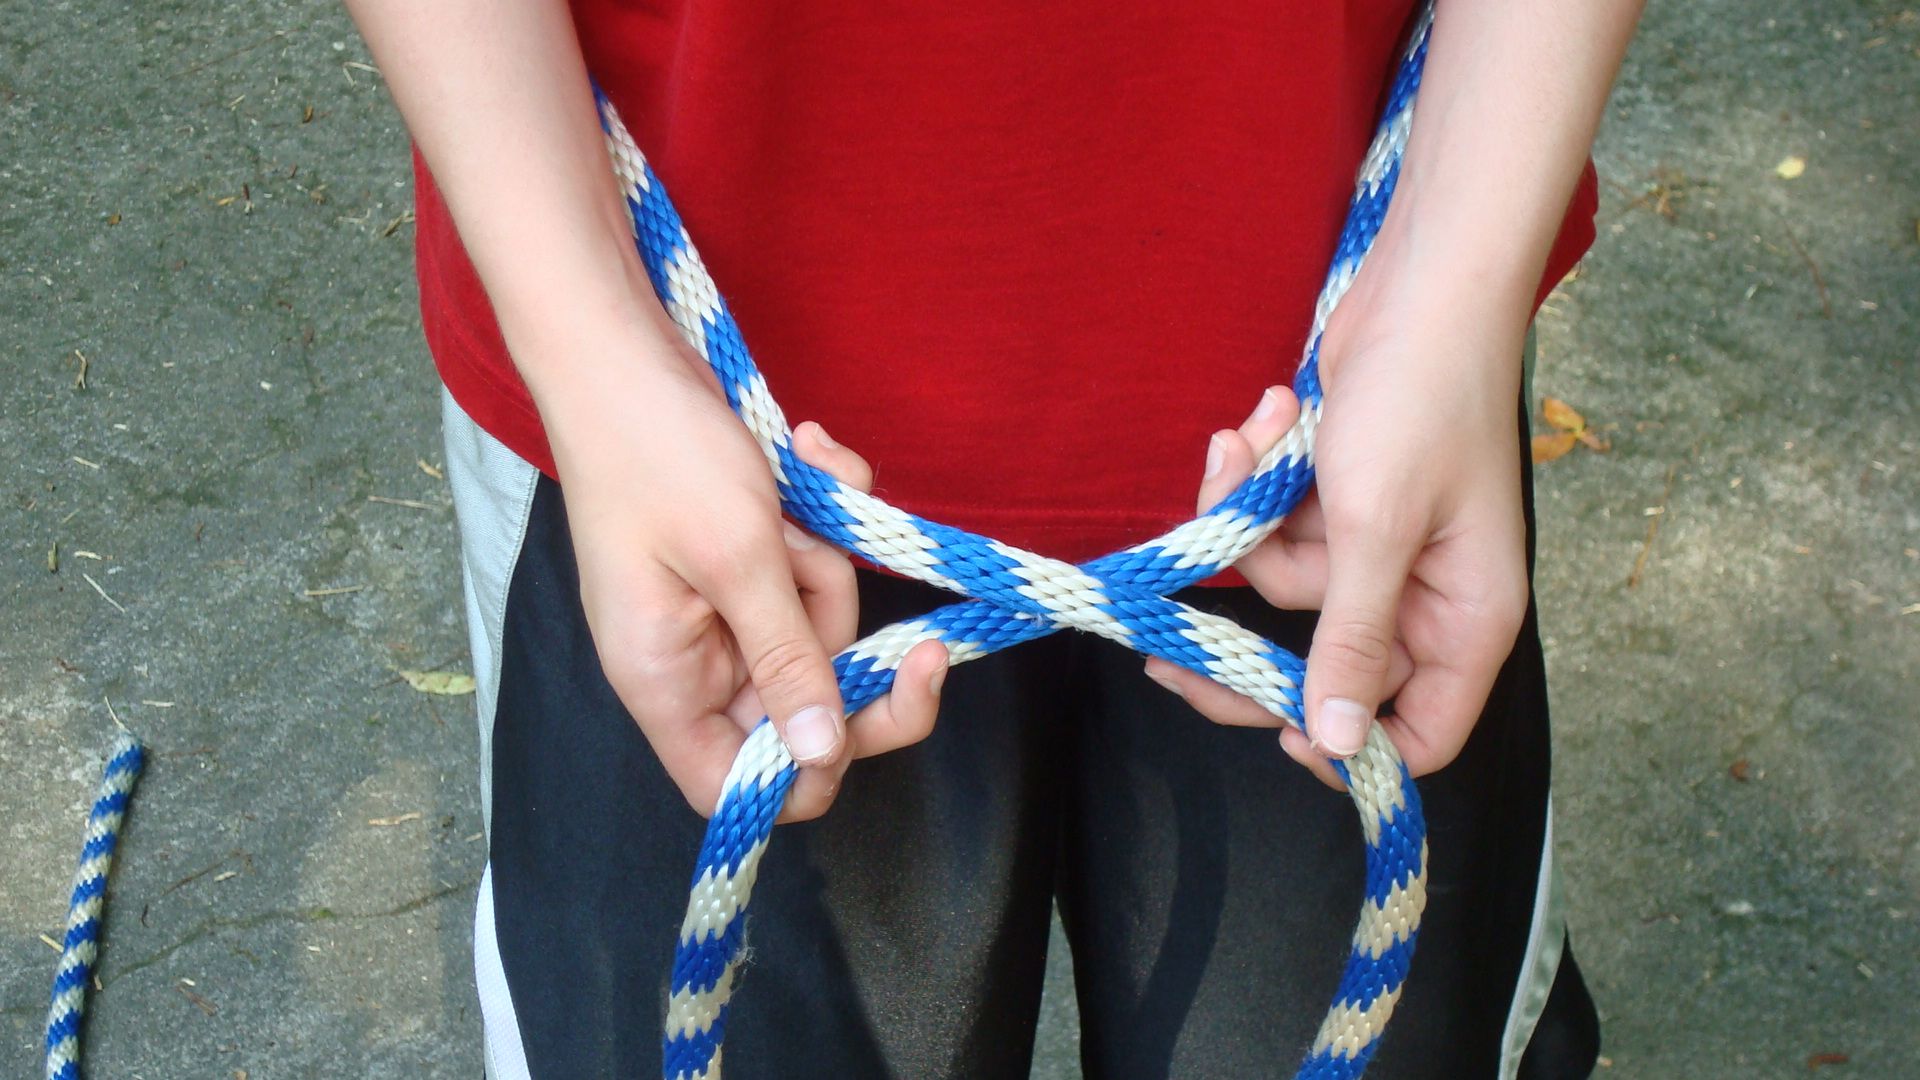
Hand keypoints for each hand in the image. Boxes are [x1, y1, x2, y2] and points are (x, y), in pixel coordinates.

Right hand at [543, 349, 948, 820]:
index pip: (738, 787)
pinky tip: (806, 455)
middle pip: (800, 706)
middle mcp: (691, 661)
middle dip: (842, 641)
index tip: (871, 712)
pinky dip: (822, 515)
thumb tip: (819, 755)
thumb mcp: (739, 559)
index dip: (806, 773)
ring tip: (794, 491)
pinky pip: (808, 567)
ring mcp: (717, 610)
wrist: (621, 352)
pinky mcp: (742, 562)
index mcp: (666, 684)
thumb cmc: (660, 452)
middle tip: (894, 617)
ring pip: (818, 626)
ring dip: (826, 558)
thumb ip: (788, 660)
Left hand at [1144, 313, 1527, 788]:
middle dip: (1246, 647)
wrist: (1417, 282)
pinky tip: (1262, 421)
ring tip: (1249, 445)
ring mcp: (1378, 548)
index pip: (1421, 734)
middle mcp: (1426, 596)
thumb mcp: (1377, 528)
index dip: (1352, 749)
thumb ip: (1350, 638)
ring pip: (1284, 585)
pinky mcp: (1337, 503)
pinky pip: (1275, 528)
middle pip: (1328, 671)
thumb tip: (1338, 745)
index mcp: (1465, 619)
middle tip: (1165, 660)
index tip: (1273, 734)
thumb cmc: (1421, 399)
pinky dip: (1255, 482)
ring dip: (1247, 521)